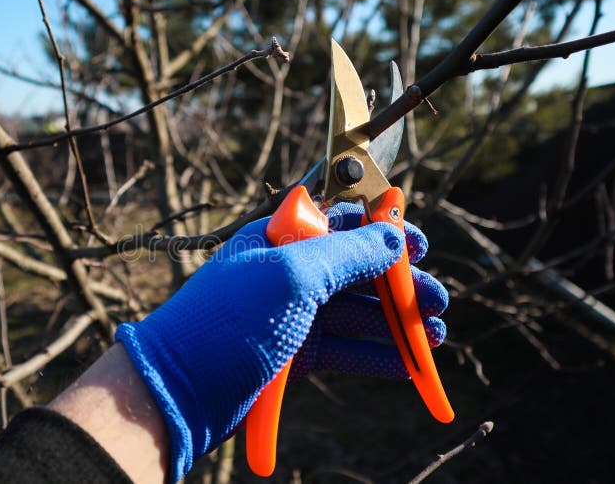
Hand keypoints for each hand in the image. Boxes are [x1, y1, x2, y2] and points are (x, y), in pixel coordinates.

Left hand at [115, 204, 446, 480]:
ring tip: (436, 337)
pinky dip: (377, 356)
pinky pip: (345, 350)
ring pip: (356, 314)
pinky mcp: (294, 354)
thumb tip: (394, 234)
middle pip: (357, 272)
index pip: (343, 224)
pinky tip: (411, 366)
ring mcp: (291, 314)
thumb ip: (348, 253)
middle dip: (400, 286)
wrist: (176, 392)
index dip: (384, 232)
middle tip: (438, 301)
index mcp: (281, 238)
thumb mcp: (293, 278)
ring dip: (396, 325)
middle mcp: (288, 272)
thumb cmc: (227, 323)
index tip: (421, 244)